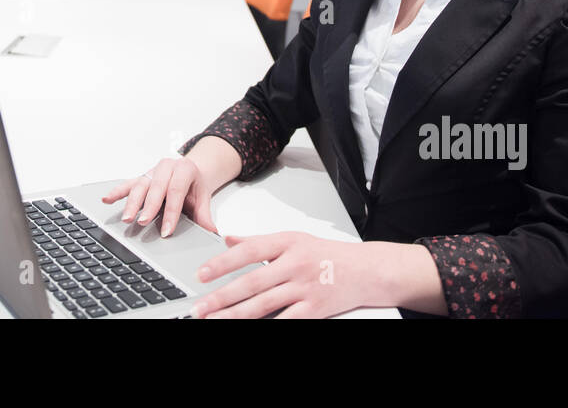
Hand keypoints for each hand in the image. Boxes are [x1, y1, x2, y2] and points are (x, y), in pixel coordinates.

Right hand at [100, 157, 217, 237]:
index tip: (167, 231)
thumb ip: (205, 215)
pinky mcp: (141, 177)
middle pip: (156, 188)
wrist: (189, 171)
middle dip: (149, 207)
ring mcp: (152, 171)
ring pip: (140, 186)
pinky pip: (128, 184)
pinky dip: (117, 192)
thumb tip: (211, 231)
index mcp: (184, 169)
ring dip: (132, 203)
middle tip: (143, 223)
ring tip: (127, 218)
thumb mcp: (203, 198)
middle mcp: (167, 167)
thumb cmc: (194, 185)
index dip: (171, 212)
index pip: (176, 191)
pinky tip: (107, 199)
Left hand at [188, 232, 391, 318]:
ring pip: (264, 304)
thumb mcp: (294, 238)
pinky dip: (268, 326)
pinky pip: (286, 320)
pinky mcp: (315, 310)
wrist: (367, 270)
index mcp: (287, 242)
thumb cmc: (328, 254)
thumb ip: (259, 240)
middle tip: (200, 307)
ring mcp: (305, 288)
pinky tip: (251, 328)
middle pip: (253, 282)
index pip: (249, 251)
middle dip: (222, 297)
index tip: (202, 273)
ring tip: (215, 321)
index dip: (223, 262)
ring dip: (236, 315)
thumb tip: (228, 238)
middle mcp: (295, 264)